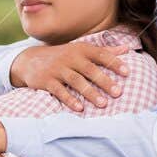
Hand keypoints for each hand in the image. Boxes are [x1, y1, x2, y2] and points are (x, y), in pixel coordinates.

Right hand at [10, 41, 128, 111]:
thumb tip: (127, 49)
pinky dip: (69, 99)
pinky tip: (80, 108)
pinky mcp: (46, 81)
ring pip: (76, 81)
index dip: (113, 62)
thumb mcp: (80, 50)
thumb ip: (103, 51)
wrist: (29, 60)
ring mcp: (57, 69)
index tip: (127, 72)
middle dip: (104, 81)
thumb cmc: (62, 56)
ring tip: (103, 104)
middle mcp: (69, 58)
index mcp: (80, 49)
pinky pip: (59, 91)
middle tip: (118, 93)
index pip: (100, 54)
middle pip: (89, 69)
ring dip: (90, 92)